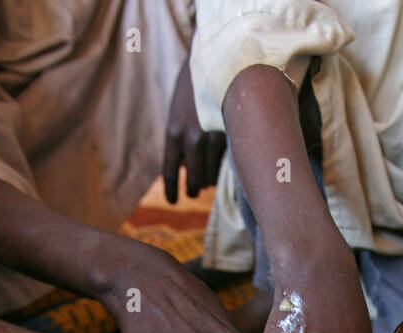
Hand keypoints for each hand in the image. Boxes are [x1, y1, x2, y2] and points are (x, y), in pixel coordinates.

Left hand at [163, 58, 226, 201]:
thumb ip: (180, 136)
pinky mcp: (232, 136)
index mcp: (173, 132)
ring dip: (209, 180)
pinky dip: (222, 170)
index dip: (171, 190)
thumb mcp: (180, 110)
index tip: (172, 202)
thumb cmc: (196, 85)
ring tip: (208, 180)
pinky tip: (221, 170)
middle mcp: (191, 139)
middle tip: (193, 192)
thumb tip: (185, 166)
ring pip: (211, 176)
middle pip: (193, 180)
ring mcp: (213, 138)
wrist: (217, 60)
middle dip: (193, 188)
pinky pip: (226, 165)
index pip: (169, 172)